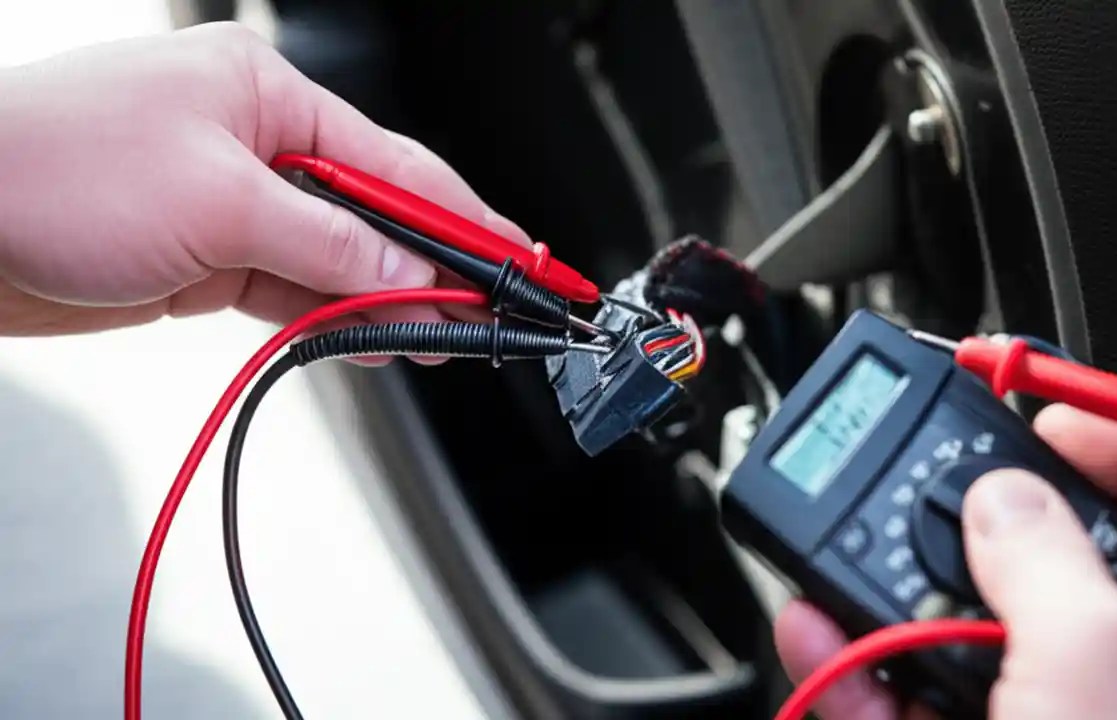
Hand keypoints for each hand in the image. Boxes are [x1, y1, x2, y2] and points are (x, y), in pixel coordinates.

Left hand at [0, 22, 527, 336]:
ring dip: (388, 302)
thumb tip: (409, 270)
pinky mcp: (208, 259)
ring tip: (443, 342)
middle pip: (373, 214)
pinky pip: (294, 290)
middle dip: (432, 269)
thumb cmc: (49, 169)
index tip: (514, 262)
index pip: (394, 165)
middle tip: (489, 316)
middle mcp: (256, 144)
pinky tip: (375, 339)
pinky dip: (334, 317)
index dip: (462, 219)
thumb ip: (329, 243)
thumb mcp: (218, 203)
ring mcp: (233, 204)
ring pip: (338, 259)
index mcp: (266, 95)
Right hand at [773, 404, 1116, 718]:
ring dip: (897, 601)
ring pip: (971, 646)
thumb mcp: (1105, 658)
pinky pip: (916, 716)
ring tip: (843, 554)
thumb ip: (1045, 552)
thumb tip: (1003, 496)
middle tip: (917, 482)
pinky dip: (862, 678)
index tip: (1038, 410)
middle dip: (973, 528)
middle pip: (1058, 570)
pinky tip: (820, 634)